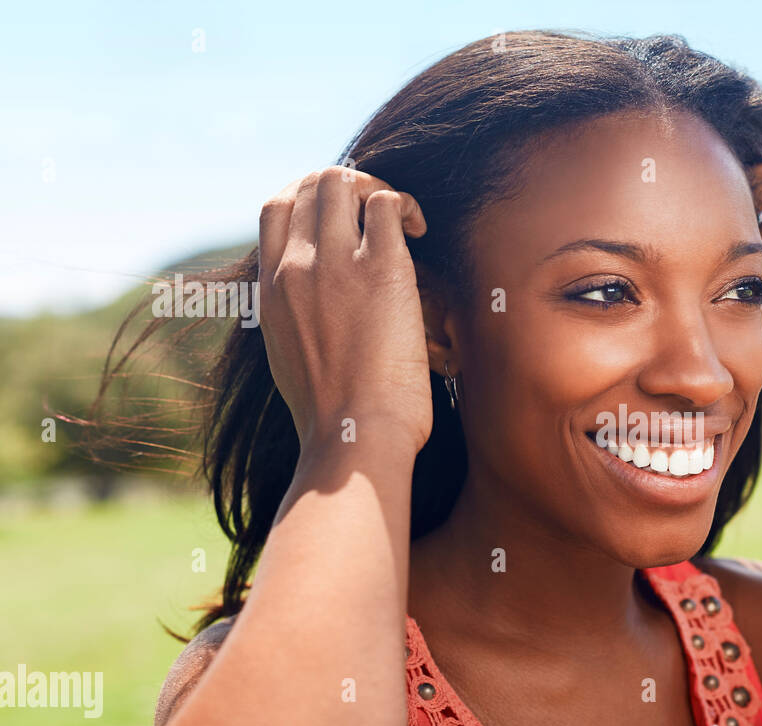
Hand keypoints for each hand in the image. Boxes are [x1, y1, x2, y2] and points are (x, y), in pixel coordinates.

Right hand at [257, 166, 430, 457]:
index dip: (311, 196)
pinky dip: (406, 205)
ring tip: (403, 222)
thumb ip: (296, 322)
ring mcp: (335, 265)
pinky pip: (386, 205)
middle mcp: (296, 268)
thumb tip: (312, 316)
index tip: (343, 217)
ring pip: (343, 182)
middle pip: (311, 185)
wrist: (353, 438)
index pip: (275, 208)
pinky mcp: (381, 270)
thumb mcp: (292, 360)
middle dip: (350, 187)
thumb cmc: (335, 418)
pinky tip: (420, 231)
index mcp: (270, 290)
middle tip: (381, 216)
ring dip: (377, 189)